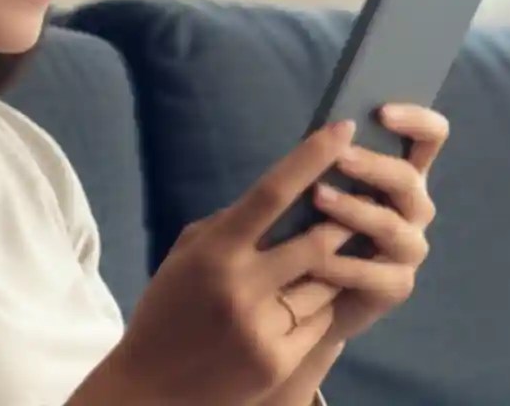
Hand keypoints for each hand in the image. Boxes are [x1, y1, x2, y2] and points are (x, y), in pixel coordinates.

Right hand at [74, 121, 360, 405]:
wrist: (149, 387)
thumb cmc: (169, 309)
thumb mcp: (189, 255)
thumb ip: (233, 225)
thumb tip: (286, 193)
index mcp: (215, 250)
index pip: (271, 192)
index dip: (311, 158)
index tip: (343, 129)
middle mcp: (240, 286)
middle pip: (317, 240)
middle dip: (343, 223)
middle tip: (360, 206)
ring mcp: (262, 327)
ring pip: (325, 282)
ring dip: (332, 269)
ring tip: (325, 264)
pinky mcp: (278, 361)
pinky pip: (320, 321)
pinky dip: (319, 308)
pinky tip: (302, 308)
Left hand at [310, 103, 448, 342]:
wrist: (306, 293)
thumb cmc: (312, 224)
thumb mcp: (320, 183)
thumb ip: (330, 158)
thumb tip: (324, 128)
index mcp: (402, 173)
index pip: (431, 137)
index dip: (416, 120)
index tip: (381, 111)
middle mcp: (414, 208)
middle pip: (409, 180)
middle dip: (373, 166)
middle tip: (340, 157)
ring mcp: (409, 247)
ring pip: (392, 225)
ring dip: (354, 209)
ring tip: (318, 197)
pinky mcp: (397, 285)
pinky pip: (373, 274)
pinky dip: (341, 264)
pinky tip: (313, 259)